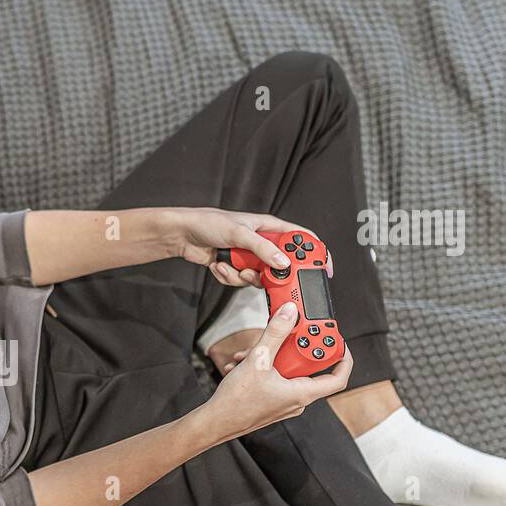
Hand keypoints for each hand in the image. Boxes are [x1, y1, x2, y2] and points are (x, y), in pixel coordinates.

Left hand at [164, 208, 327, 285]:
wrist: (182, 235)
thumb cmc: (209, 223)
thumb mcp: (239, 233)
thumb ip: (263, 249)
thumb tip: (283, 263)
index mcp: (270, 228)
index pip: (301, 238)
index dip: (315, 252)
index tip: (323, 268)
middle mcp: (262, 243)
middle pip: (282, 265)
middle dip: (271, 275)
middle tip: (262, 276)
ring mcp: (249, 258)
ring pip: (259, 278)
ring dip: (243, 277)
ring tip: (231, 266)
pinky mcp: (235, 269)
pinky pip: (240, 282)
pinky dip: (228, 277)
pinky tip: (217, 266)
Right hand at [198, 301, 352, 442]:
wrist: (215, 422)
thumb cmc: (236, 403)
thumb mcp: (258, 360)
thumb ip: (275, 333)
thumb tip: (289, 314)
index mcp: (302, 393)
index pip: (338, 377)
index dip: (343, 358)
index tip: (338, 341)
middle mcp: (297, 400)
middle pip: (308, 367)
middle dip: (292, 348)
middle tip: (285, 335)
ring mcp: (284, 401)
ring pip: (288, 371)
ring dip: (271, 356)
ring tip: (252, 352)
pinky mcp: (272, 401)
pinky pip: (276, 378)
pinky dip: (263, 367)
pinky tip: (244, 363)